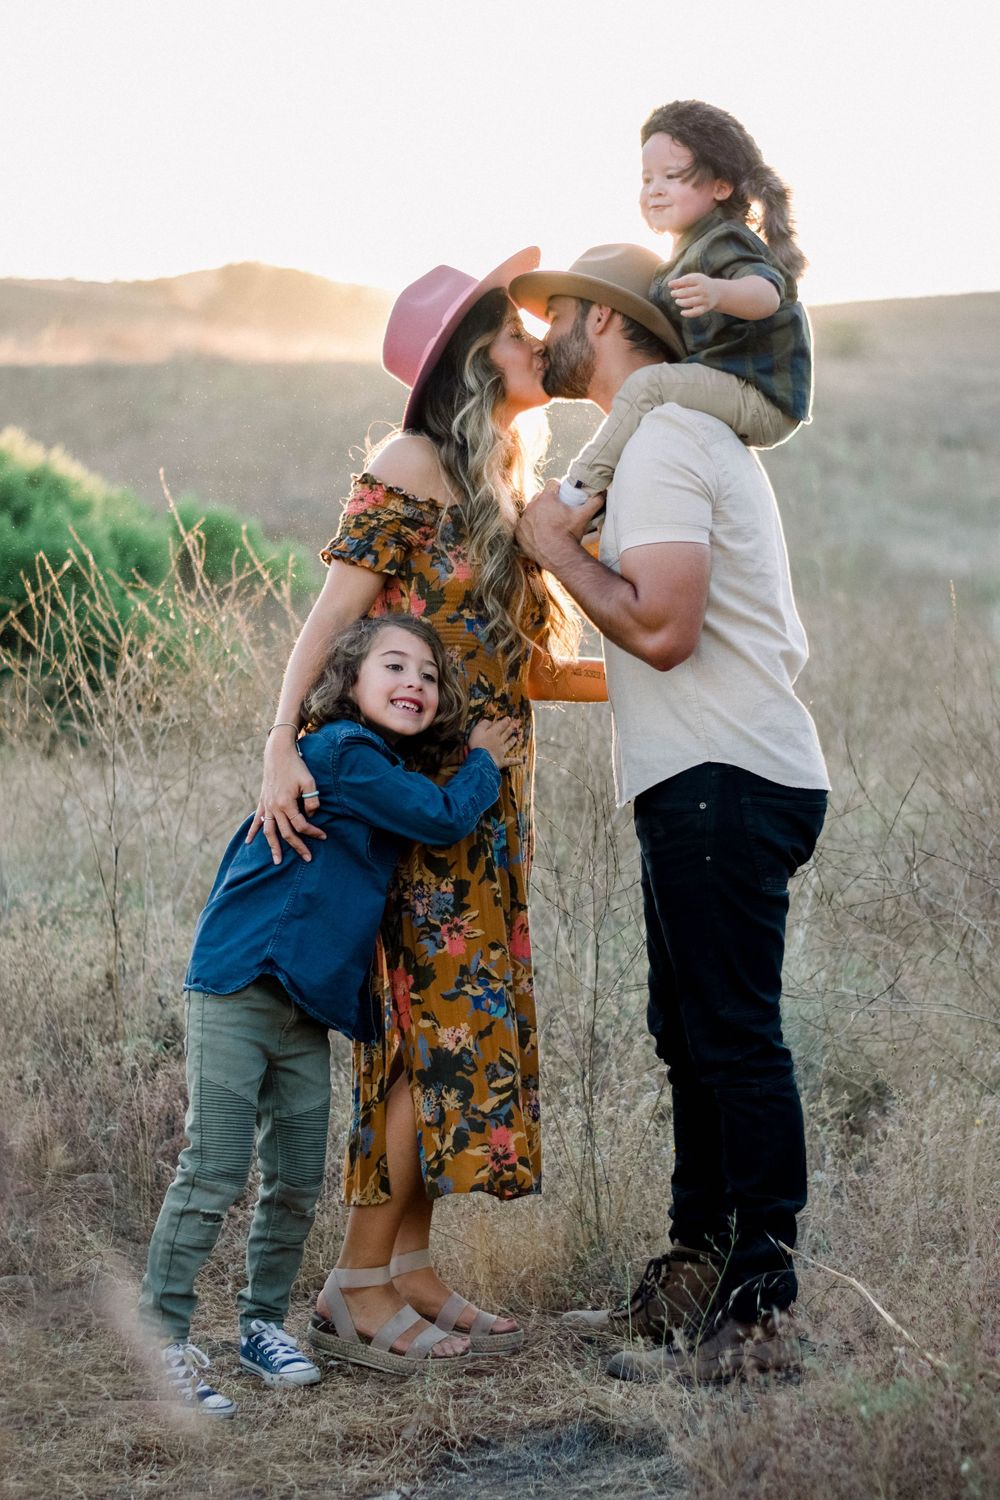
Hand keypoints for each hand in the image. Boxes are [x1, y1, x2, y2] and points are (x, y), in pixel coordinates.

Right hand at [246, 730, 326, 863]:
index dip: (313, 832)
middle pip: (285, 833)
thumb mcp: (309, 781)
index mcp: (286, 803)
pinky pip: (257, 820)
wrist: (277, 754)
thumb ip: (312, 800)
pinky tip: (248, 842)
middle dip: (297, 847)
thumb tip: (310, 815)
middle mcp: (274, 807)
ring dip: (273, 847)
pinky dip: (252, 831)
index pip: (301, 825)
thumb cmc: (296, 766)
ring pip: (269, 831)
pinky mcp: (262, 801)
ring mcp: (267, 805)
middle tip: (307, 858)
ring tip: (277, 861)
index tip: (323, 836)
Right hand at [468, 716, 521, 768]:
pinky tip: (521, 761)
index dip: (505, 721)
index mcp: (493, 733)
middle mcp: (499, 741)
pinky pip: (510, 761)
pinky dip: (516, 761)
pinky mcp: (501, 761)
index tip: (509, 718)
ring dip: (512, 741)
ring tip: (516, 738)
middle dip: (511, 728)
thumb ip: (484, 724)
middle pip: (506, 733)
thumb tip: (490, 721)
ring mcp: (501, 751)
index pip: (501, 725)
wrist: (480, 760)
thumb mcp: (477, 730)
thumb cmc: (477, 744)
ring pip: (509, 744)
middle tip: (516, 724)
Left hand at [515, 479, 604, 567]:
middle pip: (539, 497)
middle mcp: (532, 506)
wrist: (558, 556)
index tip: (561, 494)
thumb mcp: (584, 516)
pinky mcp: (519, 532)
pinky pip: (523, 526)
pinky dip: (529, 528)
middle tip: (556, 512)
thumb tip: (603, 492)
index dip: (557, 487)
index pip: (552, 483)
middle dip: (546, 501)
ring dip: (536, 514)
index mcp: (547, 498)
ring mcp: (524, 519)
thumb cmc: (570, 534)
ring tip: (546, 524)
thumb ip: (595, 502)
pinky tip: (536, 534)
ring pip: (530, 511)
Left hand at [667, 273, 719, 318]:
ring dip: (681, 302)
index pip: (687, 281)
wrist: (717, 292)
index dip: (677, 283)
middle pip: (687, 292)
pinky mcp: (705, 308)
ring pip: (690, 302)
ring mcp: (705, 299)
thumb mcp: (693, 278)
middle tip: (672, 294)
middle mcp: (703, 289)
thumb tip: (671, 285)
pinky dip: (688, 314)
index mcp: (700, 280)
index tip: (669, 284)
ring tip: (677, 301)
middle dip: (677, 293)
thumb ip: (683, 281)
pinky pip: (696, 312)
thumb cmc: (700, 284)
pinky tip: (682, 313)